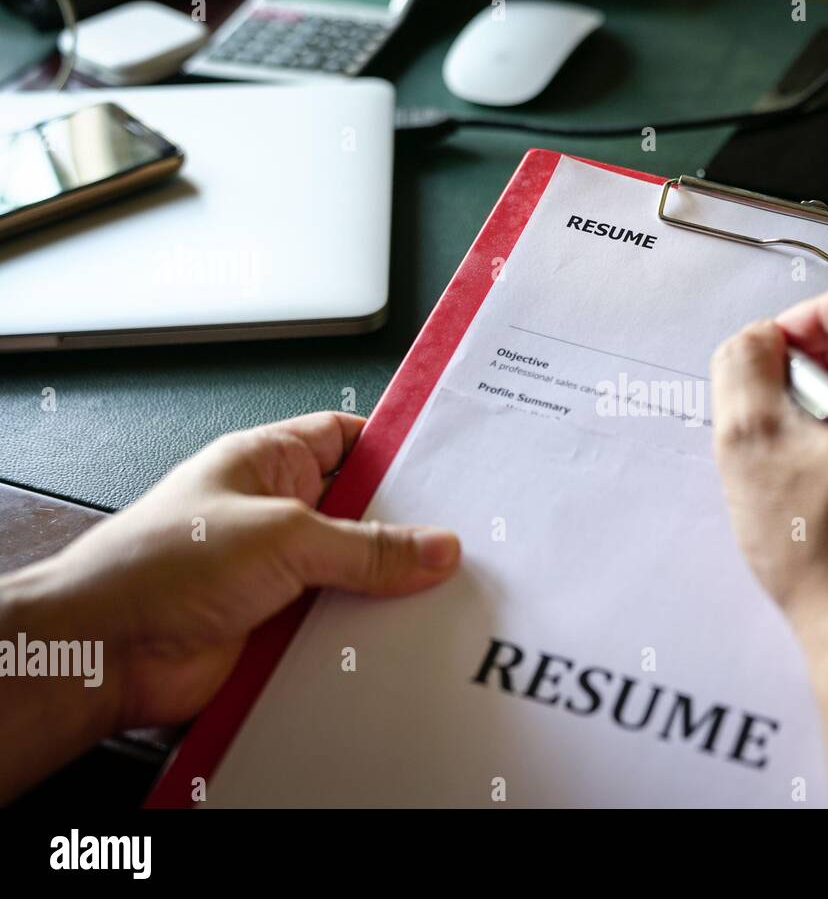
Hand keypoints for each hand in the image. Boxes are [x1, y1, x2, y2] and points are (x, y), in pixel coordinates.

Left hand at [2, 413, 460, 736]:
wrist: (103, 653)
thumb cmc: (156, 566)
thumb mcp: (283, 536)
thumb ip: (367, 545)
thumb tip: (434, 546)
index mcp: (266, 464)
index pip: (345, 439)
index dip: (394, 448)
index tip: (447, 461)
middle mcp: (275, 516)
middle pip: (361, 514)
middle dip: (405, 530)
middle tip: (458, 538)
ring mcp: (278, 575)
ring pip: (355, 576)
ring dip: (386, 590)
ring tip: (439, 592)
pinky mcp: (281, 629)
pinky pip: (341, 626)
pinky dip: (367, 636)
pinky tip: (400, 639)